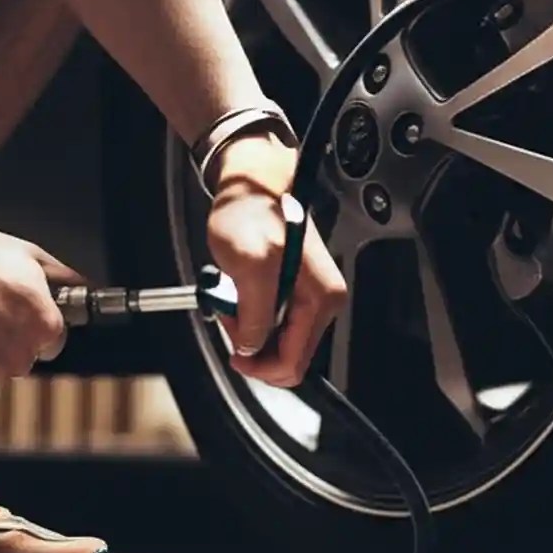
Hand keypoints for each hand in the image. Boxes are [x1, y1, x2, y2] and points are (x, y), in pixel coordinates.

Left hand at [206, 135, 347, 386]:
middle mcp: (322, 301)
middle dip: (252, 344)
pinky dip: (249, 315)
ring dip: (248, 328)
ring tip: (231, 298)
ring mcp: (308, 297)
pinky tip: (238, 295)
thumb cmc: (251, 214)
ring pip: (277, 340)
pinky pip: (272, 321)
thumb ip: (254, 315)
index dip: (260, 366)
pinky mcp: (294, 291)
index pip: (294, 362)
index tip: (234, 353)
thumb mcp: (250, 267)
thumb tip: (251, 348)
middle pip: (288, 355)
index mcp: (321, 298)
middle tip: (229, 315)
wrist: (250, 186)